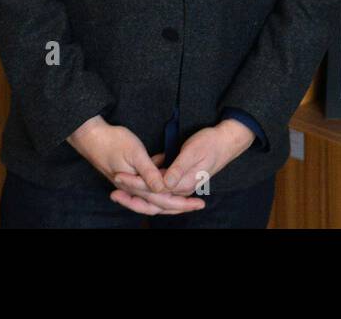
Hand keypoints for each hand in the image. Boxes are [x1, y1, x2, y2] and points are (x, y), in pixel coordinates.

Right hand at [66, 115, 204, 214]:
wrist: (90, 136)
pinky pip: (146, 185)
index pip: (164, 201)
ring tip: (185, 196)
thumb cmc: (113, 141)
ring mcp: (128, 184)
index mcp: (136, 186)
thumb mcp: (134, 153)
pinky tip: (165, 168)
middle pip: (159, 204)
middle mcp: (132, 189)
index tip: (200, 203)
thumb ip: (149, 173)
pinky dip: (157, 183)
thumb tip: (164, 188)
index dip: (182, 204)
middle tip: (197, 204)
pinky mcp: (126, 176)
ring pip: (153, 197)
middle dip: (179, 205)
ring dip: (168, 197)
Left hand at [111, 119, 254, 213]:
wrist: (227, 141)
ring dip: (138, 194)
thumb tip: (163, 184)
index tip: (118, 178)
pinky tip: (138, 179)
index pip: (154, 190)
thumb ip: (178, 169)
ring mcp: (182, 185)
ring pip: (156, 197)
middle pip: (153, 200)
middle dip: (132, 197)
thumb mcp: (194, 152)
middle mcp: (181, 188)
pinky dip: (149, 186)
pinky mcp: (181, 179)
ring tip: (120, 191)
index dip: (134, 185)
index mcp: (183, 183)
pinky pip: (162, 188)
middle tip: (113, 193)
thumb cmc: (211, 143)